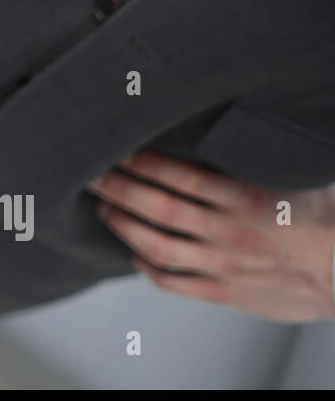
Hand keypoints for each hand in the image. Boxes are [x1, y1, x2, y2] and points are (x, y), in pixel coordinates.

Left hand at [87, 151, 334, 320]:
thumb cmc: (327, 218)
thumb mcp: (297, 173)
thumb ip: (255, 153)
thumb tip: (225, 107)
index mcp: (248, 198)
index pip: (180, 176)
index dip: (141, 162)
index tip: (116, 147)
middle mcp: (230, 233)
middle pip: (157, 208)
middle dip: (116, 188)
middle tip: (89, 173)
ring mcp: (224, 266)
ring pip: (156, 246)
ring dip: (121, 224)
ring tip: (104, 206)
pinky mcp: (225, 292)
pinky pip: (173, 282)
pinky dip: (146, 266)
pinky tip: (134, 251)